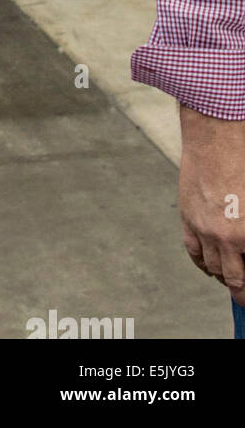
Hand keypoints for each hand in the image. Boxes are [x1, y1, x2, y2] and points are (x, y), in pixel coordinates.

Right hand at [177, 104, 244, 305]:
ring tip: (232, 279)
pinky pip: (192, 250)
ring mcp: (203, 227)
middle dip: (242, 291)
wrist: (217, 135)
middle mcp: (226, 237)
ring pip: (212, 267)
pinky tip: (210, 267)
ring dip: (223, 276)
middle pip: (233, 278)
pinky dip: (202, 263)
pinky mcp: (187, 216)